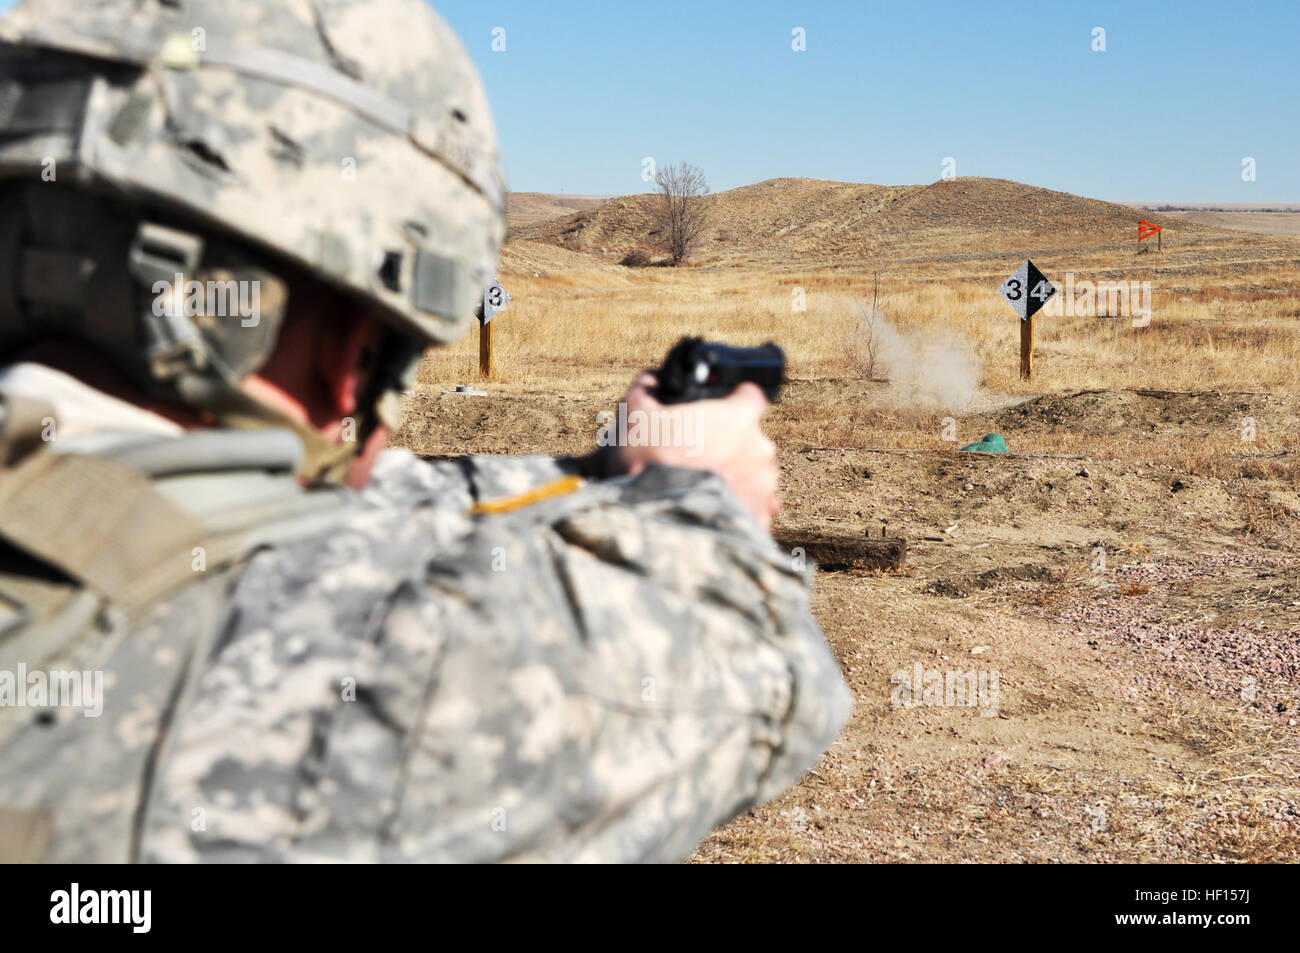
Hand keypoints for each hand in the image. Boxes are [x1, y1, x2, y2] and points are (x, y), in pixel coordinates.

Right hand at [612, 372, 780, 530]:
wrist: (656, 520)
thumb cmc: (648, 463)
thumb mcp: (634, 415)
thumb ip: (647, 388)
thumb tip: (652, 380)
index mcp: (738, 418)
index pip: (751, 396)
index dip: (734, 401)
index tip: (719, 410)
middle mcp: (759, 450)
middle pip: (750, 439)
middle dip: (729, 445)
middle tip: (698, 454)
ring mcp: (763, 488)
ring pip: (753, 475)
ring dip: (734, 477)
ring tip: (701, 486)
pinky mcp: (758, 520)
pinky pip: (752, 508)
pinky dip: (736, 507)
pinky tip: (712, 509)